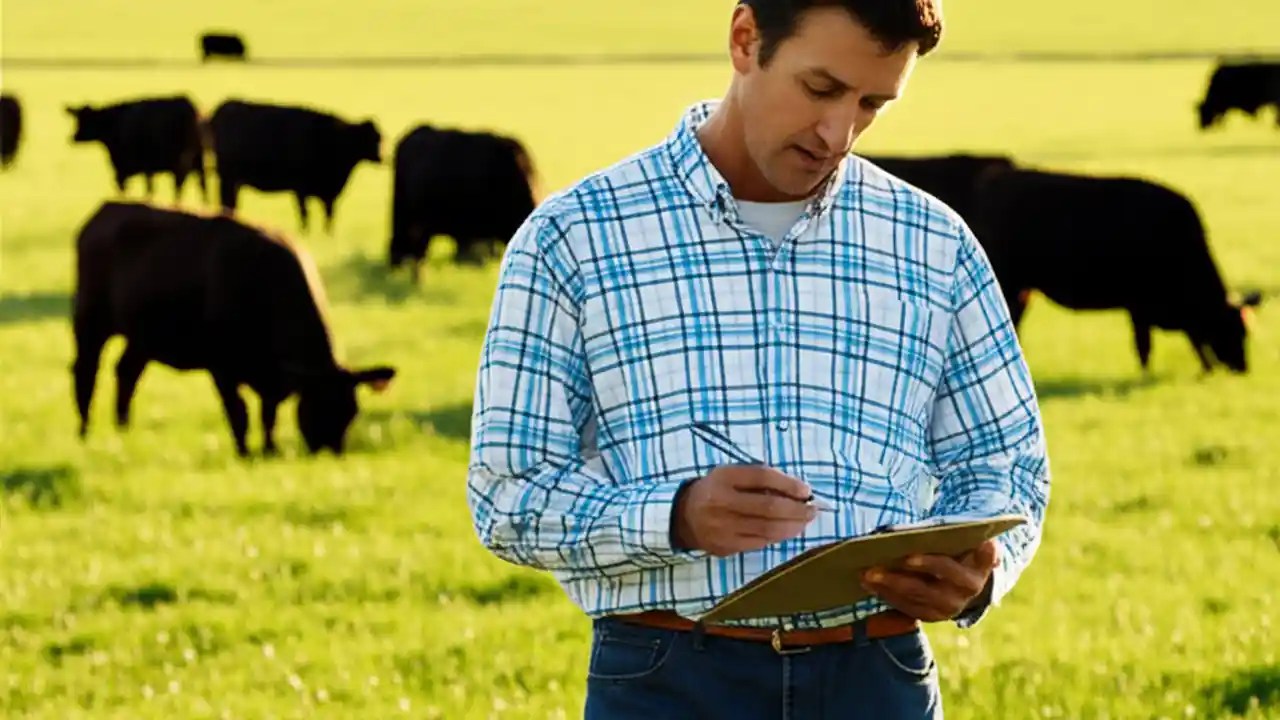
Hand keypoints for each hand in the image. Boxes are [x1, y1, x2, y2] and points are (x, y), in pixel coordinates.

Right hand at [672, 465, 818, 555]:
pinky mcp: (725, 546)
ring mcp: (722, 527)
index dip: (787, 483)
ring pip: (767, 529)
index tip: (806, 490)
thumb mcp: (731, 475)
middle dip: (796, 509)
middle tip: (813, 509)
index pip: (761, 476)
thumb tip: (796, 491)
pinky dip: (778, 537)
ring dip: (792, 526)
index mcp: (723, 477)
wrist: (684, 517)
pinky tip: (788, 531)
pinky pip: (759, 543)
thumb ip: (759, 479)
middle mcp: (721, 502)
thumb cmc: (716, 491)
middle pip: (768, 506)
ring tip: (805, 521)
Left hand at [860, 539, 999, 621]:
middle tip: (871, 568)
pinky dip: (888, 595)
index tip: (909, 556)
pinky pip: (909, 607)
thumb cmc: (957, 547)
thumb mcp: (959, 537)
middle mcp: (970, 588)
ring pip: (915, 596)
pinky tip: (870, 584)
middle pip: (931, 582)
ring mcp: (953, 605)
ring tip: (865, 574)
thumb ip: (947, 531)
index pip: (968, 561)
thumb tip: (896, 531)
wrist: (966, 578)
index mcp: (980, 563)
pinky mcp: (935, 615)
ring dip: (887, 586)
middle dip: (898, 577)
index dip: (940, 558)